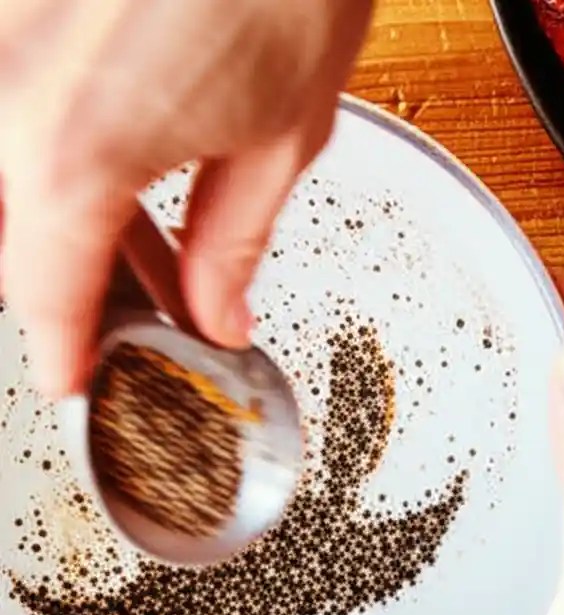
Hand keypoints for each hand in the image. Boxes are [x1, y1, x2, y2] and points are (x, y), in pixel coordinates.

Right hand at [0, 0, 372, 395]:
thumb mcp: (280, 139)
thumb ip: (229, 242)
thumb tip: (216, 312)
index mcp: (74, 154)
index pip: (39, 295)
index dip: (63, 350)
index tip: (79, 374)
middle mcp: (7, 97)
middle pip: (12, 233)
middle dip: (72, 280)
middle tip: (139, 303)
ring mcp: (1, 44)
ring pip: (11, 170)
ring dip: (65, 213)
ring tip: (147, 235)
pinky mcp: (13, 16)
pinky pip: (20, 107)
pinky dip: (59, 148)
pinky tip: (125, 157)